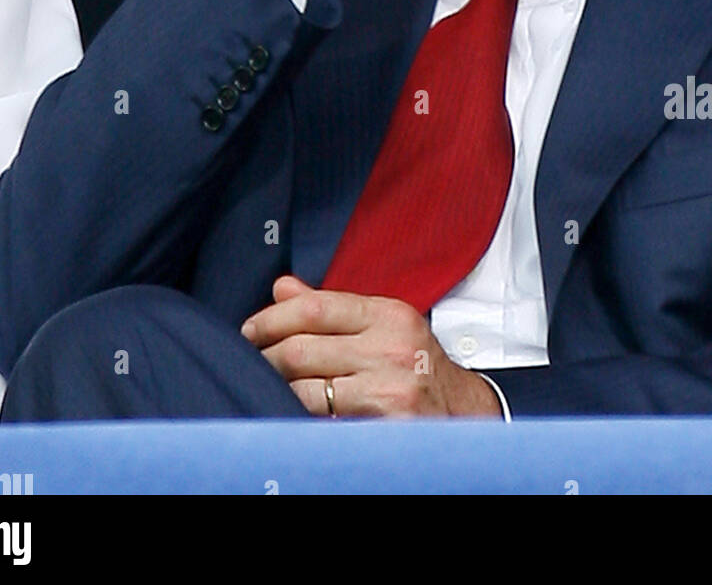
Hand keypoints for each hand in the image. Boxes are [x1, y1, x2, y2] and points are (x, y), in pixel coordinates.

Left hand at [241, 275, 501, 417]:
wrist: (464, 415)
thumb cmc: (414, 367)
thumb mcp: (383, 327)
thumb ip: (333, 308)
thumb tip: (281, 287)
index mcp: (389, 314)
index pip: (316, 306)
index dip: (272, 318)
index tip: (249, 331)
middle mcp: (392, 347)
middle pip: (302, 348)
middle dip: (265, 358)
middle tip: (248, 364)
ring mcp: (390, 387)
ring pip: (306, 389)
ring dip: (275, 391)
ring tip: (263, 390)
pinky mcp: (386, 424)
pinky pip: (323, 421)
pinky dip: (299, 418)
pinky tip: (289, 414)